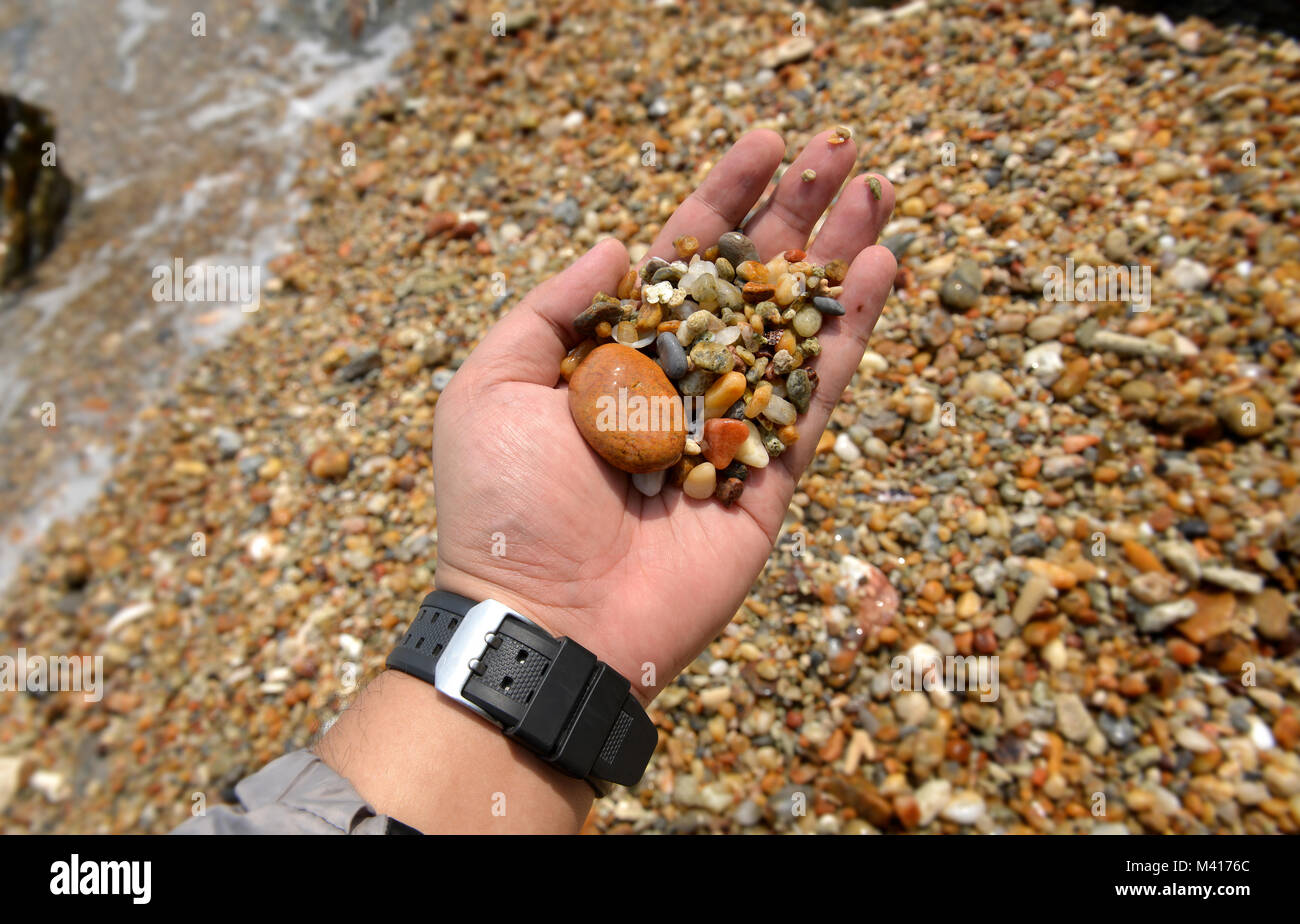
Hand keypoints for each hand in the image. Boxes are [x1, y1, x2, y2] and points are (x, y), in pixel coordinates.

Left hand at [431, 129, 896, 704]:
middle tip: (842, 150)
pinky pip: (815, 395)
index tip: (764, 143)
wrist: (548, 620)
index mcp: (611, 356)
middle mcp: (676, 381)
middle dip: (793, 213)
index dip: (721, 200)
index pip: (676, 260)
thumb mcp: (492, 387)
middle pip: (747, 282)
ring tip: (879, 191)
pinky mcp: (769, 478)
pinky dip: (849, 335)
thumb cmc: (505, 506)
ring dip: (837, 258)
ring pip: (793, 326)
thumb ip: (553, 310)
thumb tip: (620, 244)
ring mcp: (728, 426)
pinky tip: (879, 271)